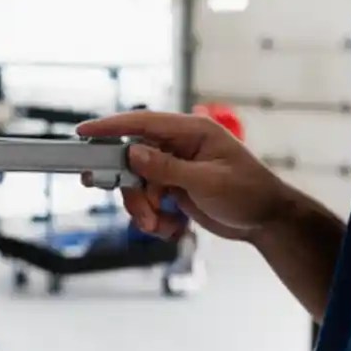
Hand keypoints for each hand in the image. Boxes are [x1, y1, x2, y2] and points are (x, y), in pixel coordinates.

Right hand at [77, 111, 289, 241]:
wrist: (267, 221)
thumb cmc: (248, 194)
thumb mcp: (207, 181)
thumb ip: (167, 168)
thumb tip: (132, 153)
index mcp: (191, 132)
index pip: (143, 123)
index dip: (110, 127)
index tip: (83, 132)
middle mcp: (179, 145)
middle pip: (133, 160)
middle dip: (132, 191)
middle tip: (141, 213)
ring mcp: (174, 167)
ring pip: (137, 184)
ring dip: (143, 209)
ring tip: (159, 226)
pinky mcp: (173, 187)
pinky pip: (147, 200)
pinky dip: (154, 217)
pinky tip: (172, 227)